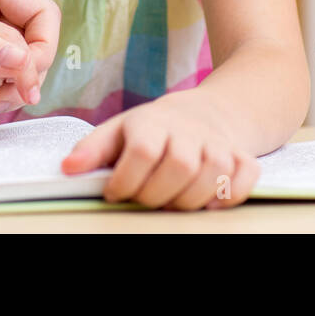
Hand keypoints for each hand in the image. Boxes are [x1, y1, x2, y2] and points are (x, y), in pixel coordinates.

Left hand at [60, 92, 260, 210]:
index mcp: (152, 122)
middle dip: (158, 194)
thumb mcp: (119, 131)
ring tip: (171, 202)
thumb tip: (68, 169)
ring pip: (214, 173)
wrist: (203, 112)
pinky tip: (209, 203)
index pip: (142, 151)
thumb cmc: (151, 129)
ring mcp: (218, 143)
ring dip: (191, 198)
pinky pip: (246, 177)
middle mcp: (188, 130)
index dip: (126, 180)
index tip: (115, 193)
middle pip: (180, 166)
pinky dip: (231, 195)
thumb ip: (93, 150)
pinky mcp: (241, 155)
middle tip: (144, 200)